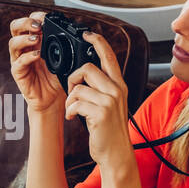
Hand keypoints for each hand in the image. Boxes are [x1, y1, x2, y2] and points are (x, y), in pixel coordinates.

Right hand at [9, 11, 64, 113]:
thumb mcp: (65, 58)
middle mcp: (25, 48)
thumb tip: (83, 32)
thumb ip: (67, 45)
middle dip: (26, 22)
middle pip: (15, 27)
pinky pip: (18, 63)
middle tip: (38, 25)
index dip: (35, 16)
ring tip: (37, 39)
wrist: (53, 99)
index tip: (46, 17)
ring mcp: (20, 60)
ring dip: (24, 38)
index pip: (29, 22)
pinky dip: (27, 57)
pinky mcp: (18, 73)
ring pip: (13, 43)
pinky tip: (37, 55)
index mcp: (35, 40)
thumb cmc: (58, 77)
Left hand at [65, 31, 131, 169]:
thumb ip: (101, 87)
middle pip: (87, 68)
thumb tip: (82, 74)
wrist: (115, 153)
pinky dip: (69, 111)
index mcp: (119, 85)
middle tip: (72, 93)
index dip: (97, 42)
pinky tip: (72, 118)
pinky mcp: (100, 113)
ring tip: (73, 110)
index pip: (109, 56)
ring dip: (70, 99)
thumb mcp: (110, 104)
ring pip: (78, 87)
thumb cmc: (109, 129)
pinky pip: (75, 103)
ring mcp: (109, 101)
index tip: (87, 34)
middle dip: (73, 79)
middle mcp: (116, 90)